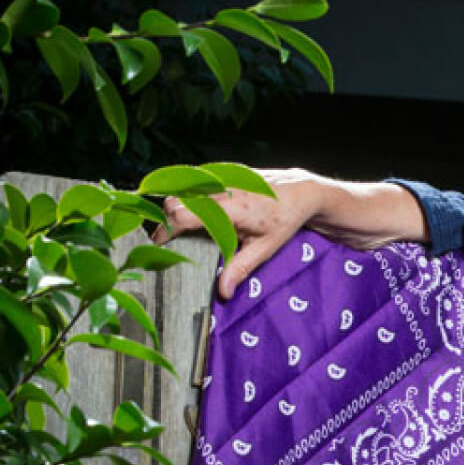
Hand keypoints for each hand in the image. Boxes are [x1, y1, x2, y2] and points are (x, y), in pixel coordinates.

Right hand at [152, 168, 326, 299]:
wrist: (302, 191)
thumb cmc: (284, 218)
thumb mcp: (265, 248)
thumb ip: (240, 268)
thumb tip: (223, 292)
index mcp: (230, 208)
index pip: (181, 216)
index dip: (166, 232)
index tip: (161, 246)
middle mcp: (221, 189)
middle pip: (173, 203)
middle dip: (167, 222)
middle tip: (171, 240)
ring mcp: (220, 177)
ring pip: (181, 190)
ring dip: (176, 207)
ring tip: (181, 227)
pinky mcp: (222, 171)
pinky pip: (193, 182)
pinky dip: (188, 196)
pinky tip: (195, 210)